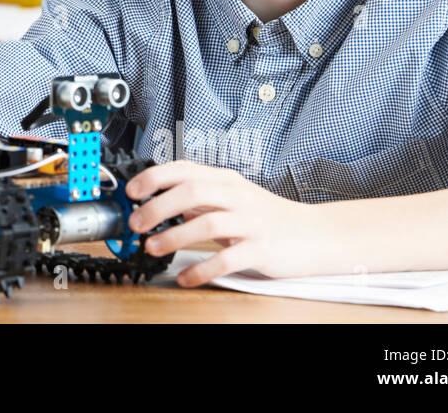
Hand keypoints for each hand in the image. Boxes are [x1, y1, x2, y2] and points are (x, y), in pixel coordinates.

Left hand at [125, 160, 329, 286]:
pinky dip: (204, 268)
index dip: (155, 177)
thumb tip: (161, 203)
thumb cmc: (269, 217)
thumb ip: (200, 199)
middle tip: (136, 223)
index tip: (131, 191)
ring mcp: (252, 222)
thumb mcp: (232, 199)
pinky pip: (229, 258)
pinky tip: (187, 278)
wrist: (316, 234)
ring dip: (175, 236)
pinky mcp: (263, 249)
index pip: (185, 169)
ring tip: (153, 248)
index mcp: (226, 181)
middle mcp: (238, 197)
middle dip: (158, 206)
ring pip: (208, 223)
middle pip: (192, 191)